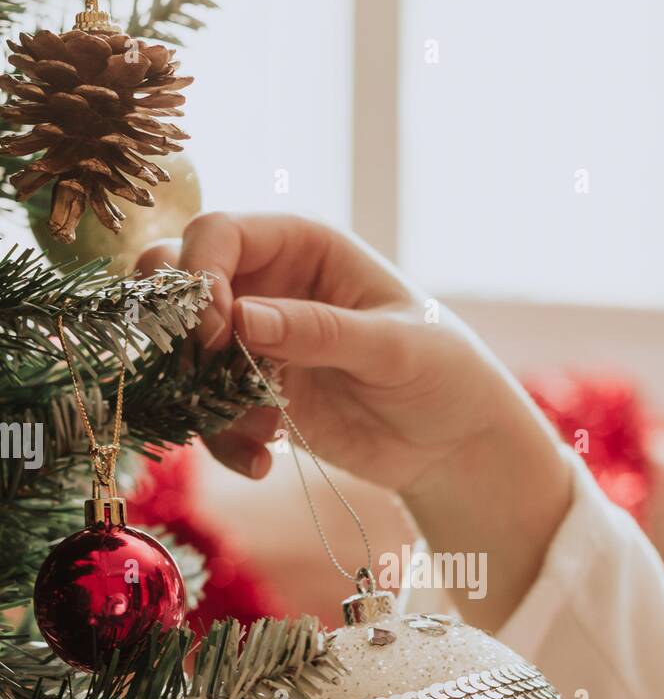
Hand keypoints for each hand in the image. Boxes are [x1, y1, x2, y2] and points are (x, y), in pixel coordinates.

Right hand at [137, 213, 572, 627]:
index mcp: (303, 246)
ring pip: (181, 351)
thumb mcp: (393, 347)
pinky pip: (205, 409)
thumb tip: (242, 318)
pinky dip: (222, 439)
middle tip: (205, 372)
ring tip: (259, 434)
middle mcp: (267, 285)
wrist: (451, 442)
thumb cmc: (441, 370)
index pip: (219, 233)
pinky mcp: (251, 395)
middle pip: (177, 278)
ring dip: (200, 395)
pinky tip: (263, 464)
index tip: (217, 331)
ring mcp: (254, 342)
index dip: (202, 274)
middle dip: (177, 328)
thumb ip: (320, 330)